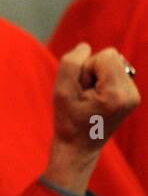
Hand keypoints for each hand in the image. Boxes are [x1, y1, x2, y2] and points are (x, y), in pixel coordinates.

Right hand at [47, 43, 139, 194]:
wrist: (78, 148)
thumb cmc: (68, 121)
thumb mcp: (61, 91)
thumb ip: (71, 63)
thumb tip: (85, 46)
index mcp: (118, 94)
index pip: (106, 56)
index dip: (87, 68)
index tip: (81, 90)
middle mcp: (132, 94)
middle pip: (111, 57)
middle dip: (92, 71)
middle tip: (84, 96)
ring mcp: (134, 96)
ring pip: (113, 64)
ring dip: (96, 77)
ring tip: (89, 99)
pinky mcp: (131, 96)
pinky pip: (115, 72)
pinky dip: (102, 81)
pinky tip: (96, 100)